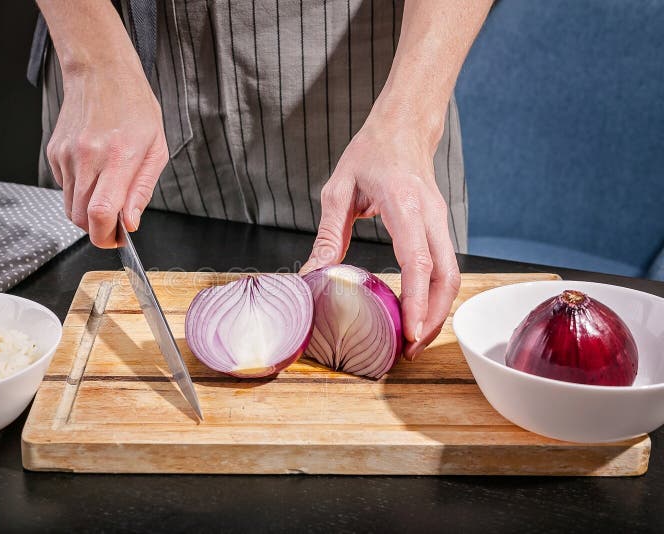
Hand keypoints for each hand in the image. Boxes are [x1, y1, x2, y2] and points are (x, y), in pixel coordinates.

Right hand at [46, 59, 167, 246]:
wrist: (101, 72)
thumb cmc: (135, 107)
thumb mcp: (155, 150)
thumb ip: (141, 190)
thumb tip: (130, 223)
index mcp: (117, 157)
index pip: (100, 212)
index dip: (106, 236)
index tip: (117, 239)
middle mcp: (87, 157)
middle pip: (80, 218)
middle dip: (97, 229)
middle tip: (115, 221)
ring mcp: (66, 155)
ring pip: (69, 207)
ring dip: (87, 211)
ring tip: (106, 190)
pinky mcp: (54, 153)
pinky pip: (64, 188)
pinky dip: (78, 190)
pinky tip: (94, 170)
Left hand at [301, 110, 460, 360]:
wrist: (404, 128)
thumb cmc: (371, 153)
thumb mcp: (338, 190)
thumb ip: (328, 234)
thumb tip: (312, 275)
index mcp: (404, 204)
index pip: (418, 260)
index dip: (416, 299)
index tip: (410, 331)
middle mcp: (430, 216)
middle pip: (447, 277)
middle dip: (432, 318)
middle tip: (409, 349)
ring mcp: (440, 222)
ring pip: (452, 276)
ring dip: (437, 312)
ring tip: (413, 341)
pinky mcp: (440, 228)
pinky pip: (446, 268)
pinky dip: (436, 296)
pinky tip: (417, 313)